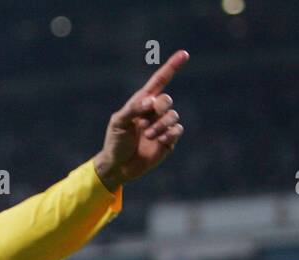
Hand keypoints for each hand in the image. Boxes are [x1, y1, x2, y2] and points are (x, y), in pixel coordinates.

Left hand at [93, 50, 188, 191]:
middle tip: (143, 123)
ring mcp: (162, 125)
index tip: (184, 54)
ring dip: (160, 125)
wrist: (119, 166)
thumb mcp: (118, 122)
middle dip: (159, 108)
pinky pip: (177, 130)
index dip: (171, 67)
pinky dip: (167, 135)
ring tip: (147, 135)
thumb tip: (151, 101)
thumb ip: (133, 108)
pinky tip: (157, 141)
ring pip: (173, 116)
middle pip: (167, 100)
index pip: (159, 81)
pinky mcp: (169, 139)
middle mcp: (154, 111)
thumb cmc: (115, 142)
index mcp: (142, 103)